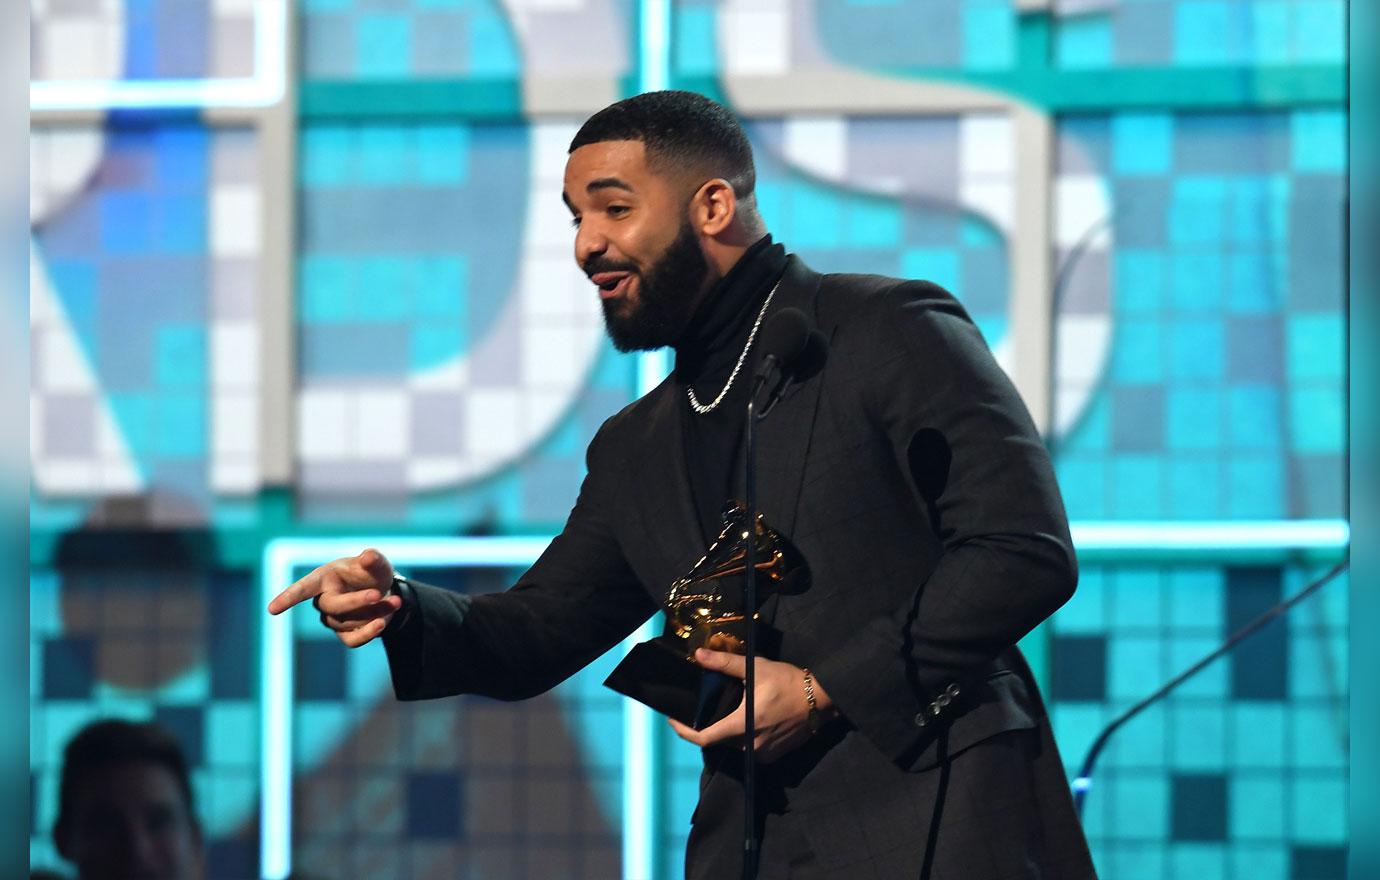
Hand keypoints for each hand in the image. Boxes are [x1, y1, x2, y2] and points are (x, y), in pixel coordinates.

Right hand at [266, 548, 402, 647]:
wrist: (384, 589)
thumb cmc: (371, 572)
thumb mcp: (376, 562)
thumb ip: (373, 559)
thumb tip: (368, 556)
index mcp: (323, 578)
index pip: (302, 589)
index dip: (288, 597)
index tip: (272, 609)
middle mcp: (323, 600)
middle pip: (332, 606)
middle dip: (357, 601)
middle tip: (379, 593)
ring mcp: (333, 619)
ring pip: (348, 622)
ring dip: (375, 613)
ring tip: (396, 601)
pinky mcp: (345, 634)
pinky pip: (352, 640)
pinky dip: (369, 633)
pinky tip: (383, 623)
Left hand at [667, 649, 837, 762]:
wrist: (823, 700)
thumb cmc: (789, 682)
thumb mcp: (756, 669)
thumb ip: (725, 663)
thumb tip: (698, 655)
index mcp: (742, 725)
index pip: (704, 738)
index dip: (684, 732)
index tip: (673, 721)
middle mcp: (750, 745)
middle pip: (719, 740)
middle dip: (709, 727)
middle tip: (705, 709)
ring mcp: (763, 753)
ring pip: (735, 745)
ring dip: (728, 731)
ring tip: (728, 711)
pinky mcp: (774, 755)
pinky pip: (750, 749)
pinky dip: (744, 737)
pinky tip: (748, 719)